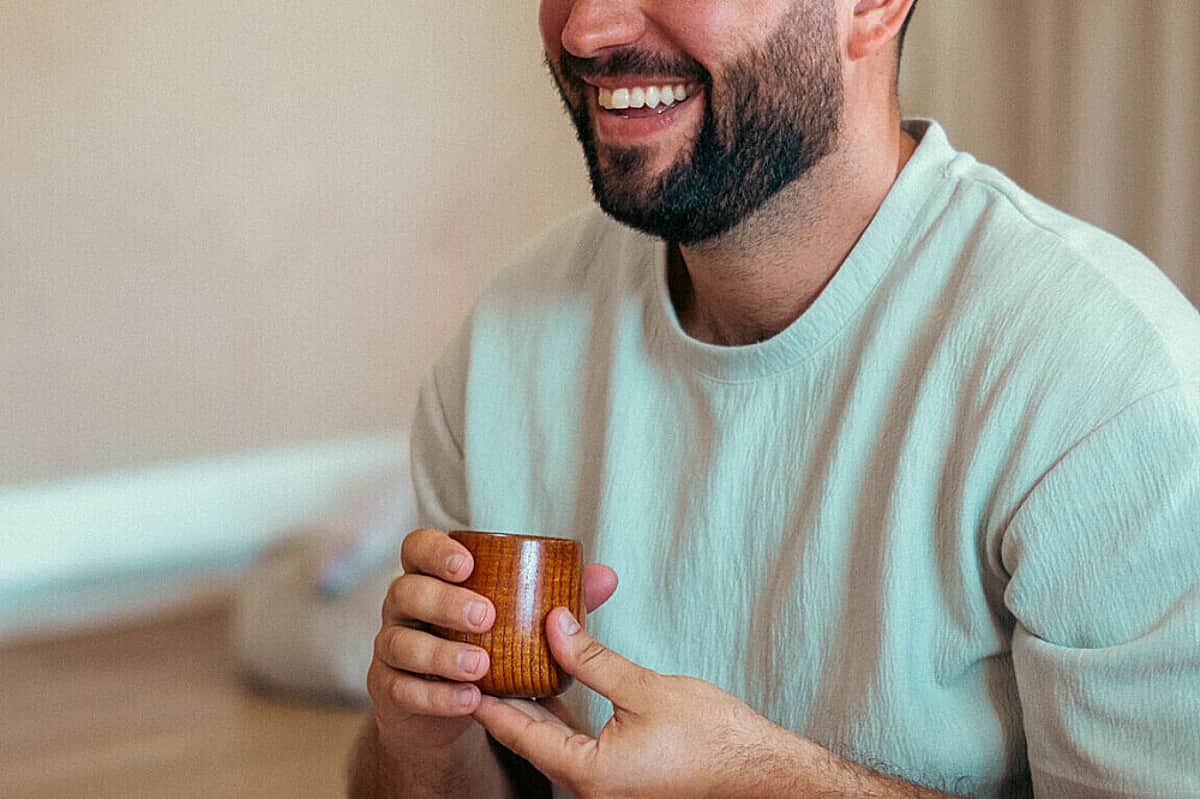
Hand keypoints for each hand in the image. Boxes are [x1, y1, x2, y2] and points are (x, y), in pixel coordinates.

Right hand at [366, 528, 617, 752]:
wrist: (449, 704)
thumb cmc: (487, 642)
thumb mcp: (515, 617)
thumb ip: (556, 595)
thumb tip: (606, 576)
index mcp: (430, 576)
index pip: (417, 548)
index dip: (436, 550)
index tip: (468, 563)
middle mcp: (403, 608)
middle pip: (406, 592)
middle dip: (443, 602)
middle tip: (485, 616)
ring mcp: (391, 649)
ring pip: (399, 644)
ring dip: (441, 654)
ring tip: (482, 665)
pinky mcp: (390, 690)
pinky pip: (403, 690)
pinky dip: (436, 695)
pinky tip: (469, 699)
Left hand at [473, 607, 802, 798]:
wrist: (759, 773)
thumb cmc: (711, 738)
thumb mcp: (646, 689)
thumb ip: (593, 659)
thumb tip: (553, 624)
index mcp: (587, 771)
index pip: (518, 732)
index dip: (485, 698)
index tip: (458, 669)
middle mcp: (588, 786)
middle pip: (528, 737)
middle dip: (502, 697)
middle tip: (476, 657)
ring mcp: (602, 785)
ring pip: (550, 741)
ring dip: (530, 704)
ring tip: (505, 662)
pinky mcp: (618, 776)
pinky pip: (574, 745)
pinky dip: (558, 716)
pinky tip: (550, 685)